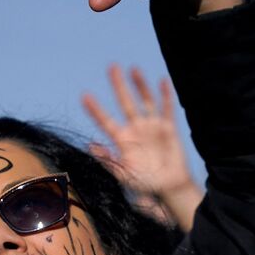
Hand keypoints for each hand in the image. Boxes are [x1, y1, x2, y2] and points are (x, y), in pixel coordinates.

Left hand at [84, 66, 191, 194]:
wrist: (169, 187)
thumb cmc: (144, 182)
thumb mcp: (123, 174)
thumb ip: (107, 160)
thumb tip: (89, 145)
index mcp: (121, 139)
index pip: (105, 120)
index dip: (95, 110)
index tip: (85, 96)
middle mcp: (135, 128)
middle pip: (125, 102)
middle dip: (118, 86)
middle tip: (112, 67)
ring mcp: (151, 126)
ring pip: (144, 101)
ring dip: (140, 85)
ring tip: (133, 70)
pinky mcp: (167, 127)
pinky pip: (166, 108)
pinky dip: (165, 95)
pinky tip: (162, 81)